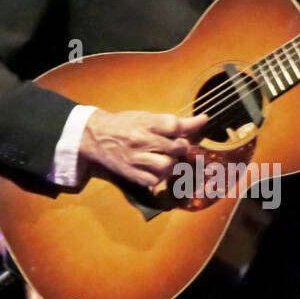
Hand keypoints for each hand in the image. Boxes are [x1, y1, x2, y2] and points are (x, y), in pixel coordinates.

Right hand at [80, 109, 207, 188]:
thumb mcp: (147, 117)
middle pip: (175, 147)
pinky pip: (153, 181)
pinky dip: (159, 177)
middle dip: (181, 148)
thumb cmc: (125, 125)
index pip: (175, 126)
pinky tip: (156, 170)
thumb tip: (203, 120)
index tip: (181, 133)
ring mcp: (135, 158)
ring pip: (166, 166)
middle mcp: (141, 140)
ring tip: (167, 159)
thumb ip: (176, 122)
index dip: (184, 130)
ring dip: (172, 164)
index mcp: (145, 122)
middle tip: (175, 148)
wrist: (95, 137)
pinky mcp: (130, 173)